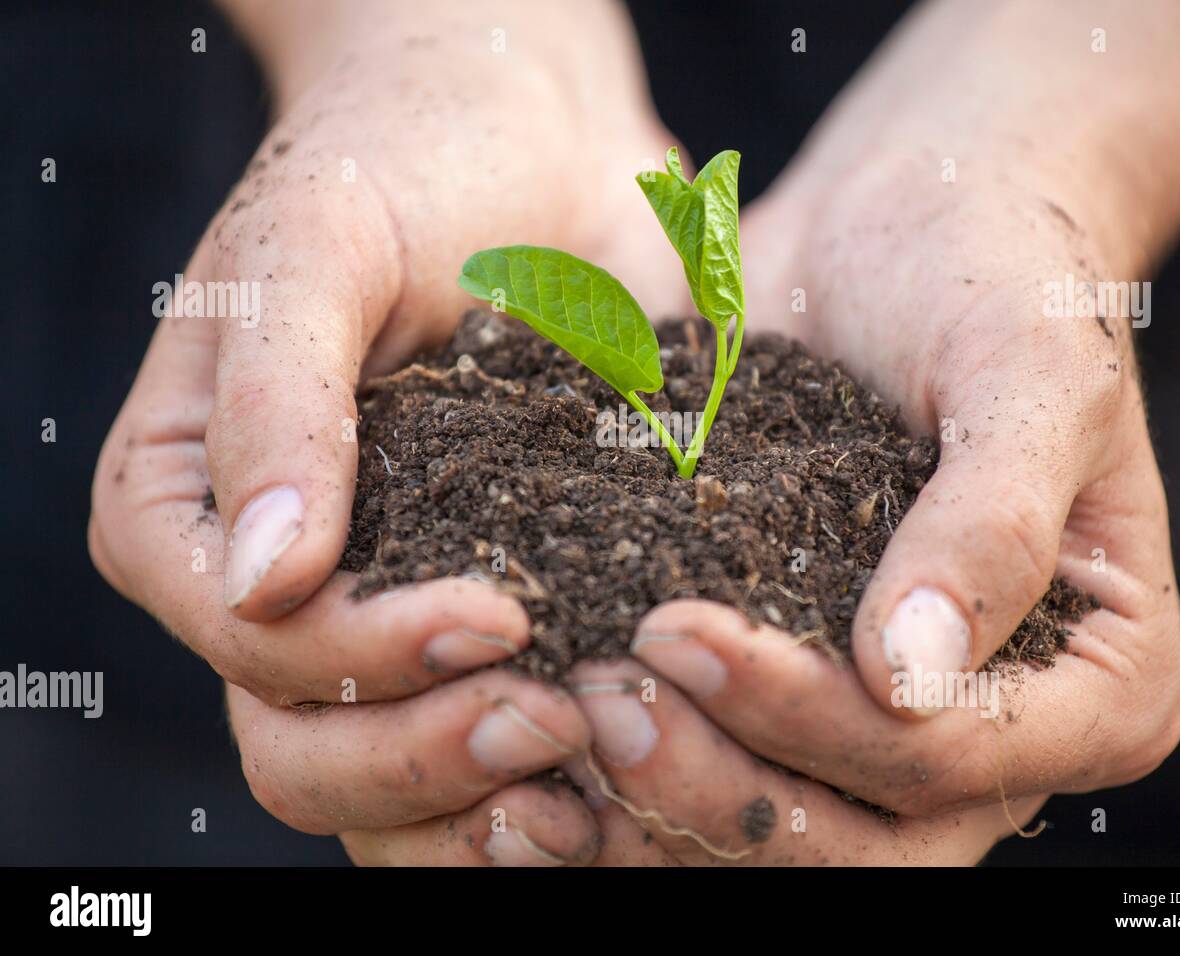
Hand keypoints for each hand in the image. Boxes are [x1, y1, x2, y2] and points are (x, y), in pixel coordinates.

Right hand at [89, 0, 683, 862]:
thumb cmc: (403, 163)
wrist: (527, 144)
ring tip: (600, 783)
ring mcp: (384, 618)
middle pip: (306, 751)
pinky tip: (636, 766)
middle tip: (563, 722)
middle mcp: (274, 591)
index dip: (365, 657)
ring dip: (485, 812)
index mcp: (192, 514)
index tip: (503, 612)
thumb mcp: (318, 249)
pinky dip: (552, 781)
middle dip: (432, 757)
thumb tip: (261, 578)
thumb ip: (276, 401)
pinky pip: (492, 748)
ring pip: (392, 789)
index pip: (251, 643)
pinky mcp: (494, 617)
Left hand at [623, 157, 1179, 831]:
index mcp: (1092, 683)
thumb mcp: (1027, 374)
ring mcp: (881, 721)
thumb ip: (994, 523)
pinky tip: (544, 719)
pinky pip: (714, 761)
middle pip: (854, 839)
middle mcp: (988, 732)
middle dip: (720, 791)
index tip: (679, 631)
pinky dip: (629, 768)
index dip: (811, 722)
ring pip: (772, 828)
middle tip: (602, 705)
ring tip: (557, 711)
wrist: (906, 224)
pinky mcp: (789, 683)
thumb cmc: (999, 276)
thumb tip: (911, 679)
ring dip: (657, 797)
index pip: (943, 759)